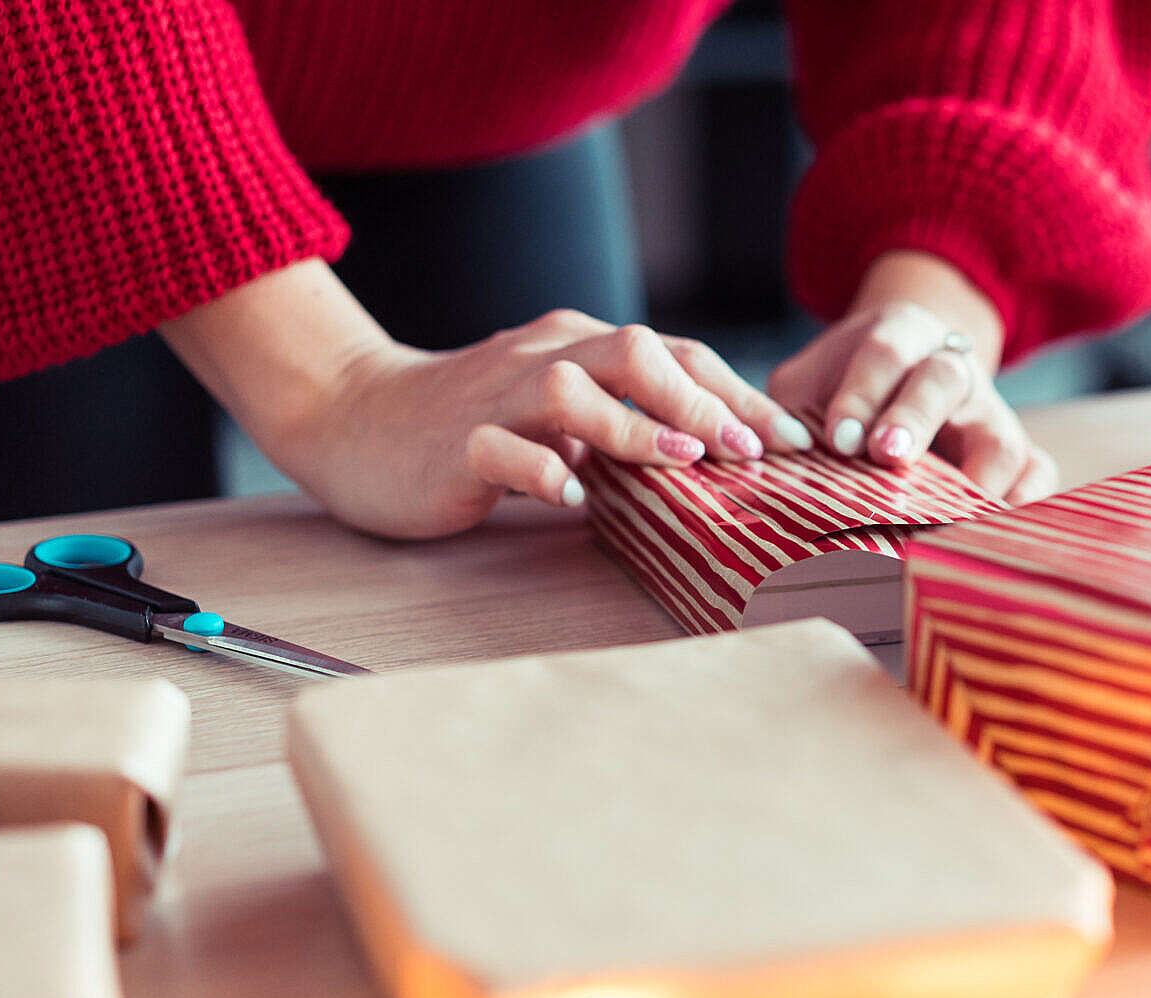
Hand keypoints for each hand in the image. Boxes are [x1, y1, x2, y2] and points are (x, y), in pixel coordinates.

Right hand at [162, 263, 813, 539]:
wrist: (354, 420)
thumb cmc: (474, 424)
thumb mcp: (564, 416)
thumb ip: (630, 425)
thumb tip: (722, 461)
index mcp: (581, 348)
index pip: (676, 356)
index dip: (739, 392)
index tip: (795, 438)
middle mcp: (547, 358)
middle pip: (637, 354)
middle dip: (706, 401)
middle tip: (758, 448)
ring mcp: (498, 397)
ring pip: (573, 389)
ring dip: (634, 426)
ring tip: (686, 462)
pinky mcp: (457, 442)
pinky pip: (502, 450)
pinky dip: (542, 469)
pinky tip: (574, 497)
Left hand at [768, 251, 1057, 506]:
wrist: (907, 365)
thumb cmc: (842, 390)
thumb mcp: (807, 385)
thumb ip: (784, 414)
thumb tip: (761, 460)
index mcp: (901, 336)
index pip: (885, 354)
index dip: (862, 394)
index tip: (837, 437)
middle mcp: (955, 369)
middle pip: (944, 384)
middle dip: (914, 418)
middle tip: (885, 455)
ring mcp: (994, 414)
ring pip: (1002, 439)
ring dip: (975, 480)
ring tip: (945, 520)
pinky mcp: (1020, 455)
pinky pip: (1038, 478)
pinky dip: (1025, 506)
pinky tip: (992, 536)